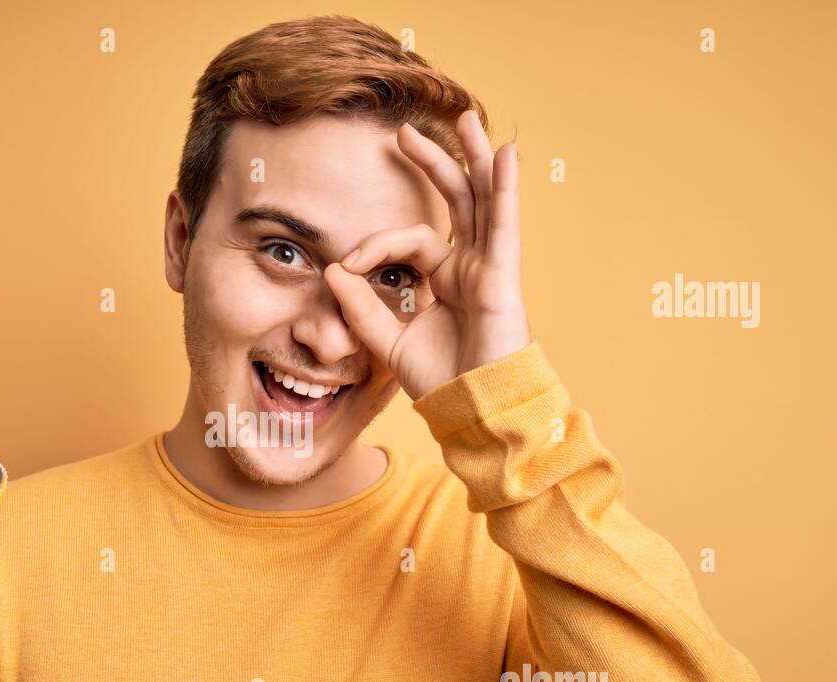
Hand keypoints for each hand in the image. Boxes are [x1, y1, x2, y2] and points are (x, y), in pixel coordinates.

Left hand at [325, 110, 531, 399]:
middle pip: (453, 202)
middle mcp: (468, 267)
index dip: (374, 246)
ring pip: (480, 201)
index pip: (408, 241)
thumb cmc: (441, 381)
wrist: (474, 409)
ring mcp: (488, 267)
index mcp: (444, 280)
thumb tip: (331, 270)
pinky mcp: (502, 274)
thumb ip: (361, 307)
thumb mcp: (388, 341)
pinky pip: (503, 222)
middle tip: (403, 133)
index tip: (346, 265)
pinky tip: (504, 154)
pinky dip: (504, 187)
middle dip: (431, 164)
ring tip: (462, 118)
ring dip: (470, 158)